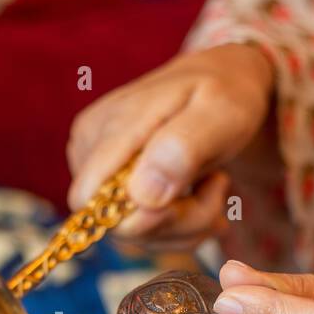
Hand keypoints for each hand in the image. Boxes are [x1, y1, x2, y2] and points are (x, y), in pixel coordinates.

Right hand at [67, 43, 273, 249]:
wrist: (220, 79)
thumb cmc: (224, 93)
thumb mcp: (222, 112)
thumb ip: (182, 148)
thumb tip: (141, 195)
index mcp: (111, 126)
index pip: (94, 201)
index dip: (147, 219)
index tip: (205, 191)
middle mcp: (89, 146)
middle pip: (117, 224)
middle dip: (179, 221)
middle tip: (219, 185)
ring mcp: (93, 166)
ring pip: (132, 233)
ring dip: (184, 224)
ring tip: (214, 185)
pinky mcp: (104, 183)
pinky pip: (138, 230)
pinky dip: (176, 224)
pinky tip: (197, 193)